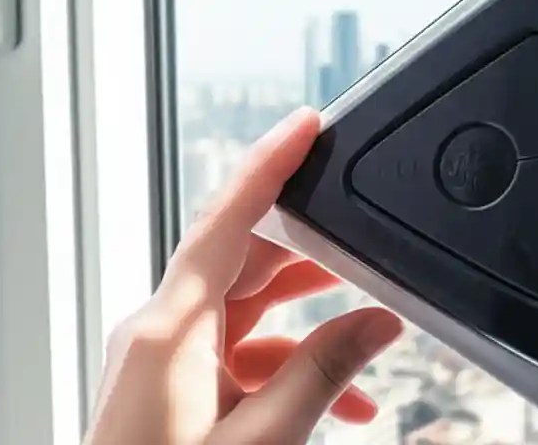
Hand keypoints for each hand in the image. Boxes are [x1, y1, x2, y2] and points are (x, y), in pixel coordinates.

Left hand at [85, 108, 403, 444]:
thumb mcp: (264, 441)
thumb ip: (324, 374)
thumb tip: (377, 321)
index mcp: (169, 329)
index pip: (227, 220)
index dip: (270, 163)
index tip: (307, 123)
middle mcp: (161, 332)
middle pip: (246, 263)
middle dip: (314, 260)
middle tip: (369, 254)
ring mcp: (164, 360)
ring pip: (250, 313)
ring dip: (310, 327)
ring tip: (369, 346)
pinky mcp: (173, 389)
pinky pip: (240, 356)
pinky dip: (289, 367)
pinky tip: (341, 401)